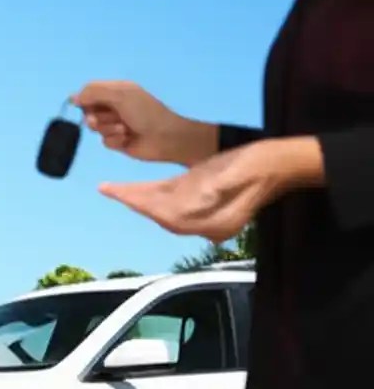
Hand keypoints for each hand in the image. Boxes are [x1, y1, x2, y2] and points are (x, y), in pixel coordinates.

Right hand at [71, 81, 216, 166]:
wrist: (165, 138)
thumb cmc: (145, 113)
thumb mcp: (120, 96)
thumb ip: (94, 93)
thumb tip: (73, 98)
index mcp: (116, 91)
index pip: (90, 91)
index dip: (85, 99)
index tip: (85, 105)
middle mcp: (114, 106)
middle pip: (89, 110)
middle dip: (95, 116)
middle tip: (104, 119)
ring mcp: (115, 124)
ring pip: (95, 127)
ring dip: (108, 129)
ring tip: (124, 129)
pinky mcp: (117, 141)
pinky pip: (104, 141)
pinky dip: (115, 140)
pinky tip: (127, 139)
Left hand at [98, 137, 321, 241]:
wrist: (282, 163)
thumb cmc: (258, 164)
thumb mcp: (232, 174)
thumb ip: (207, 191)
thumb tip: (181, 206)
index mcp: (210, 221)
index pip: (164, 214)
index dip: (138, 203)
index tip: (113, 192)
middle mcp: (205, 225)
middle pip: (160, 214)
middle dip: (134, 201)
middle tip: (106, 188)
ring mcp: (206, 218)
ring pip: (164, 208)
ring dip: (140, 198)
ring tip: (114, 188)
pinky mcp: (206, 206)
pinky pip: (174, 202)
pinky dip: (155, 195)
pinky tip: (140, 188)